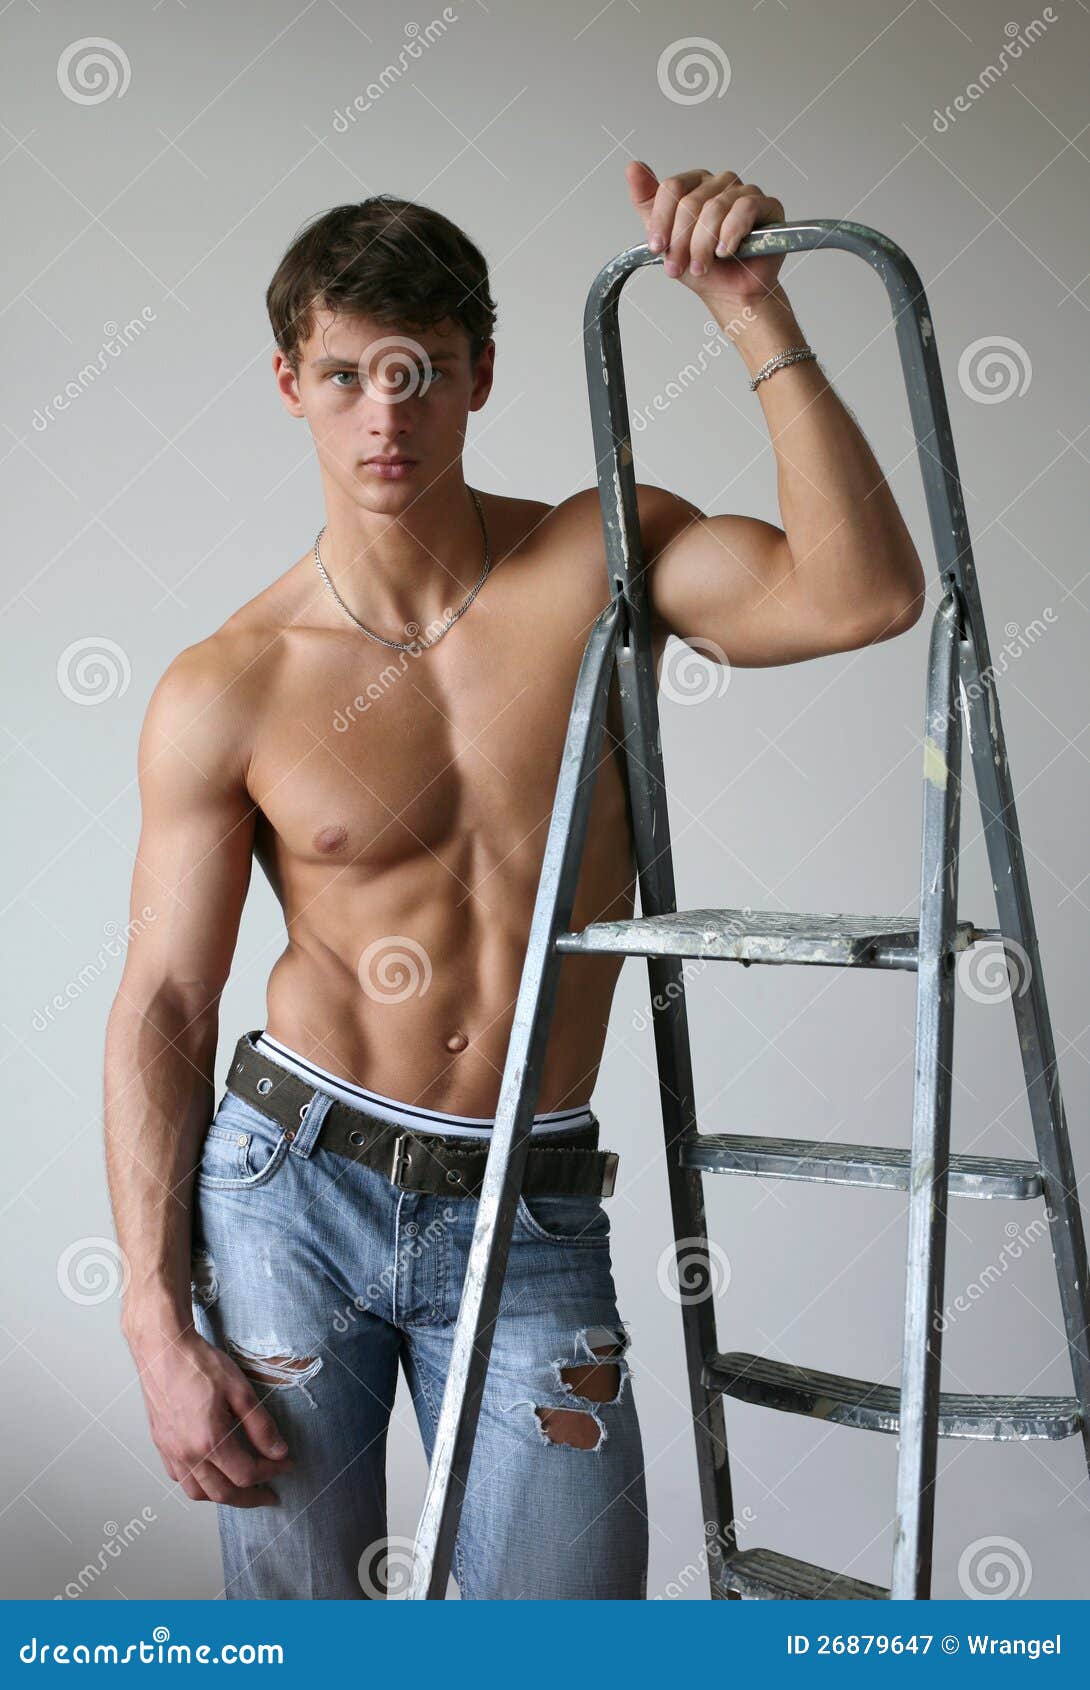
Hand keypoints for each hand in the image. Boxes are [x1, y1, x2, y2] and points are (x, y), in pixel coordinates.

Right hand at [132, 1328, 294, 1507]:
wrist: (163, 1349)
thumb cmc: (200, 1364)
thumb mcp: (240, 1390)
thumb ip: (261, 1425)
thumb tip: (279, 1452)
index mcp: (209, 1441)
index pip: (246, 1474)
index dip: (272, 1472)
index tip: (286, 1464)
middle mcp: (187, 1453)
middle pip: (223, 1494)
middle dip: (251, 1498)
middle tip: (270, 1495)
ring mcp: (171, 1452)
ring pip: (197, 1493)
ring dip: (222, 1497)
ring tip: (241, 1489)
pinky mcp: (161, 1444)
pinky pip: (179, 1478)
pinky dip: (199, 1485)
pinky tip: (211, 1473)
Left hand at [624, 162, 785, 311]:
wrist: (730, 294)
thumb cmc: (702, 268)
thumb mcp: (665, 239)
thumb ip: (647, 203)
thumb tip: (632, 166)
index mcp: (695, 185)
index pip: (672, 188)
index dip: (662, 221)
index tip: (658, 248)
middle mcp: (720, 183)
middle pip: (691, 201)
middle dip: (681, 241)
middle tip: (678, 268)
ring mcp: (745, 192)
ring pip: (715, 208)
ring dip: (703, 245)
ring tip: (701, 267)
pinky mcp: (768, 206)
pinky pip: (744, 209)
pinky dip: (730, 234)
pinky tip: (724, 253)